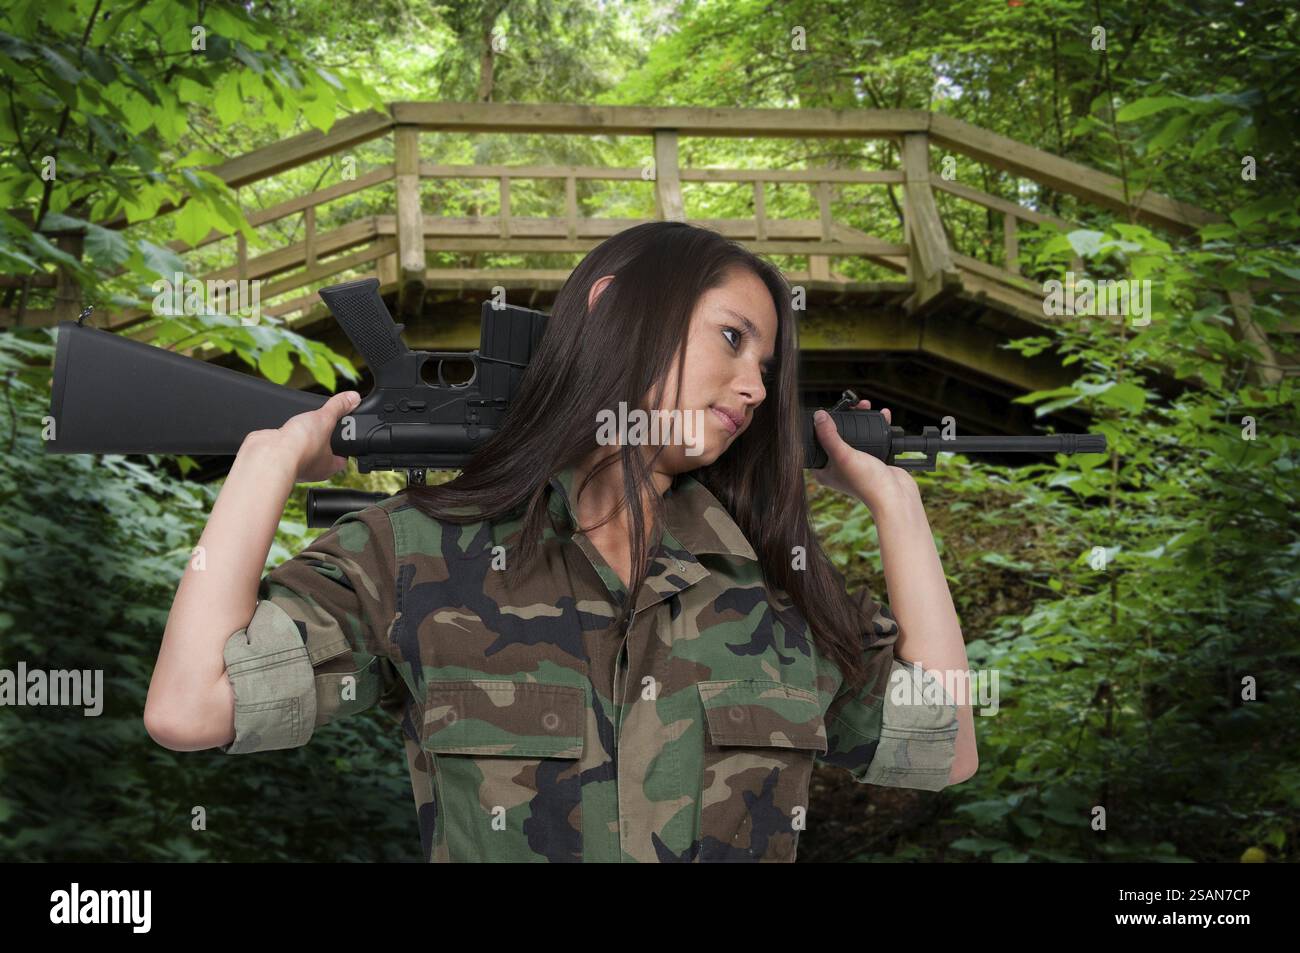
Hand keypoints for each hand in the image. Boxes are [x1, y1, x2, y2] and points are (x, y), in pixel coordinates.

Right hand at [241, 390, 360, 482]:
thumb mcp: (325, 418)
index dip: (345, 445)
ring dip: (302, 437)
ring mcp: (294, 463)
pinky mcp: (278, 457)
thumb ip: (338, 407)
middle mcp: (312, 469)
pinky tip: (286, 430)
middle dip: (322, 438)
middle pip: (322, 452)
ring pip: (302, 449)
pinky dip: (286, 438)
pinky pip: (285, 446)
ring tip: (303, 424)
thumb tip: (353, 397)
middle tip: (323, 424)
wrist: (269, 454)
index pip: (343, 457)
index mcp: (329, 466)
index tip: (345, 433)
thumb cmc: (300, 446)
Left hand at [811, 397, 918, 511]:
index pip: (817, 442)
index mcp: (824, 470)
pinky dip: (877, 426)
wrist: (896, 496)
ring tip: (867, 406)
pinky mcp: (874, 459)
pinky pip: (873, 438)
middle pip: (838, 435)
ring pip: (856, 434)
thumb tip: (818, 416)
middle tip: (852, 405)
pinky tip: (883, 415)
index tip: (828, 410)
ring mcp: (857, 463)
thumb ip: (829, 435)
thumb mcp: (843, 455)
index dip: (821, 425)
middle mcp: (838, 466)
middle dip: (846, 417)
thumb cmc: (866, 482)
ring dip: (862, 418)